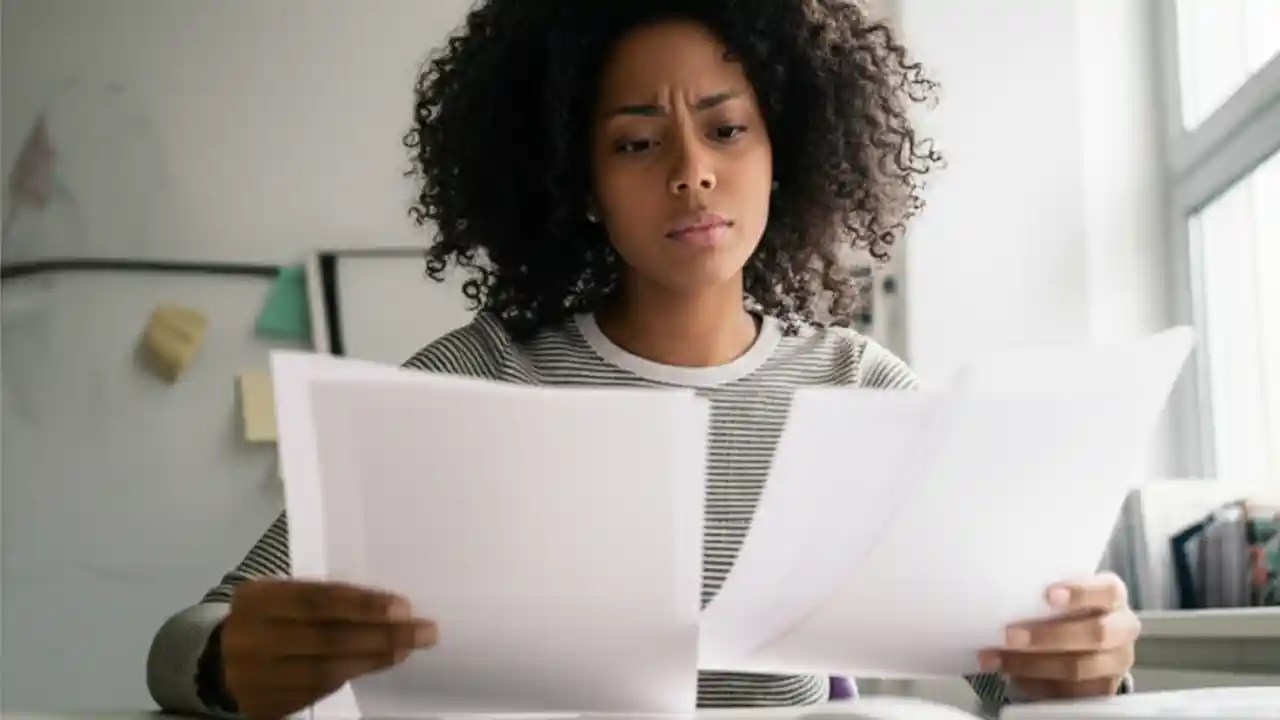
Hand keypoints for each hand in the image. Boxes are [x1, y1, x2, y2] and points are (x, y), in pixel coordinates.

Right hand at [221, 579, 437, 719]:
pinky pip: (317, 692)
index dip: (362, 605)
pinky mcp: (263, 707)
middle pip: (326, 639)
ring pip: (325, 670)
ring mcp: (253, 678)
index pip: (317, 600)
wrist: (217, 660)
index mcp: (256, 599)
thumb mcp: (283, 595)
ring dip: (373, 659)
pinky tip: (377, 664)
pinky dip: (352, 675)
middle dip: (381, 635)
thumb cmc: (268, 616)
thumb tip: (388, 607)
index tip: (403, 607)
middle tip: (423, 632)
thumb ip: (324, 597)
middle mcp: (249, 638)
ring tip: (406, 649)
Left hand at [979, 572, 1139, 700]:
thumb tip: (1002, 594)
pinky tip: (1012, 676)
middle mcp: (1122, 628)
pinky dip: (1037, 684)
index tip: (1047, 595)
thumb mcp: (1063, 593)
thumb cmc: (1068, 608)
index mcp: (1113, 595)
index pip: (1106, 590)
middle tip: (1009, 635)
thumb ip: (1044, 594)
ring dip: (1033, 664)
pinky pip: (1070, 692)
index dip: (1079, 593)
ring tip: (997, 658)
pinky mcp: (1104, 690)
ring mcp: (1117, 662)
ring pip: (1078, 667)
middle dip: (1048, 636)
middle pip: (1095, 634)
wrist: (1088, 639)